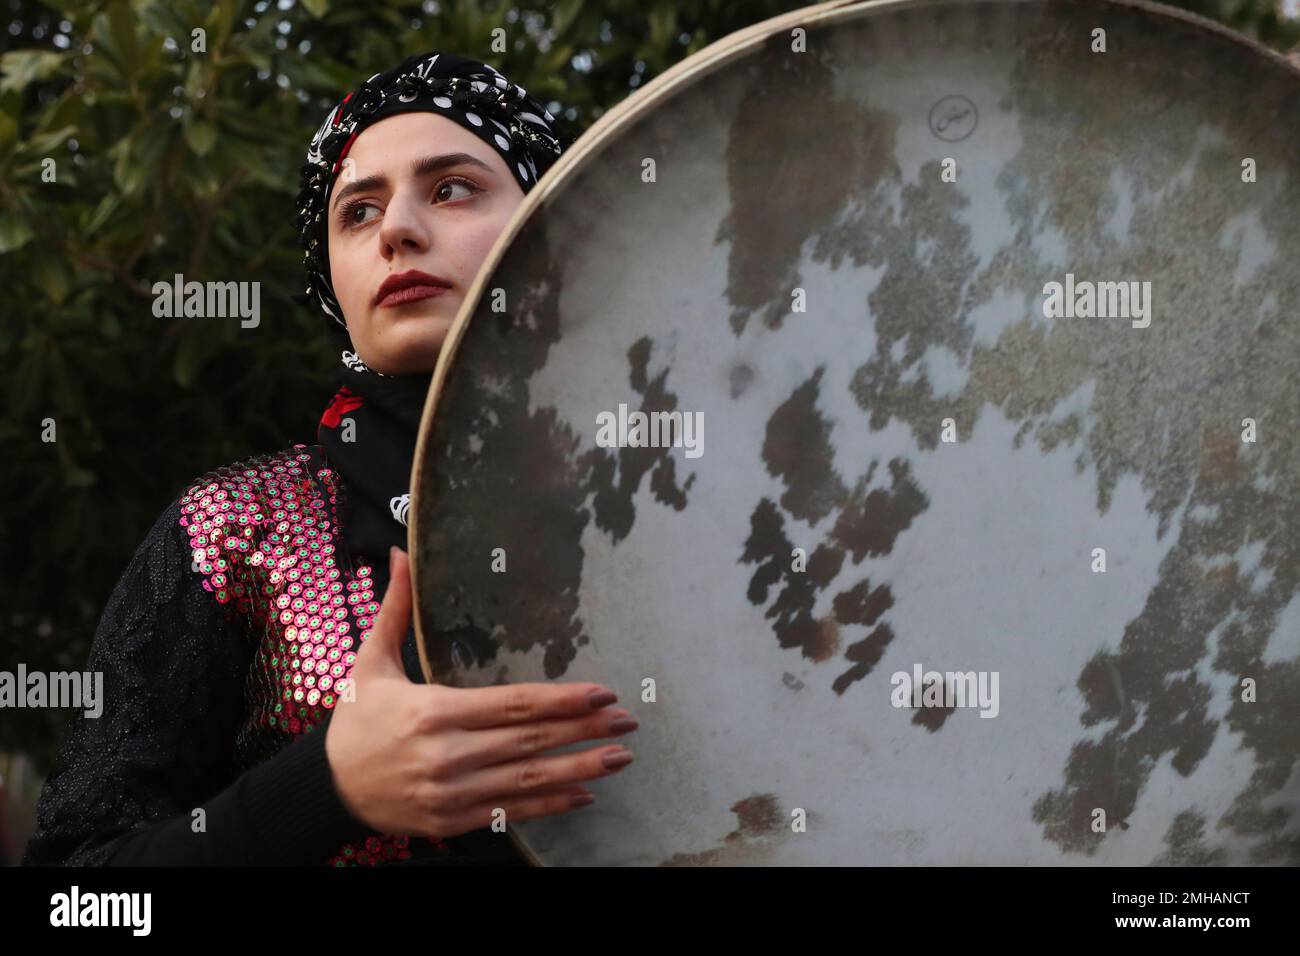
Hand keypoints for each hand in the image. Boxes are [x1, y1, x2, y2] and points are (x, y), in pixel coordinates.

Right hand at [324, 546, 636, 838]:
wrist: (327, 786)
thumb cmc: (356, 719)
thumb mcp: (370, 661)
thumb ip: (395, 609)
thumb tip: (401, 553)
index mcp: (433, 711)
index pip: (512, 704)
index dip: (561, 699)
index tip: (601, 692)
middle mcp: (447, 754)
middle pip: (530, 741)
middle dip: (584, 730)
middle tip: (628, 721)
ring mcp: (452, 792)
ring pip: (527, 781)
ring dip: (579, 770)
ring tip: (620, 758)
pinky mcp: (453, 819)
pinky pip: (510, 812)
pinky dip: (549, 805)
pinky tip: (584, 794)